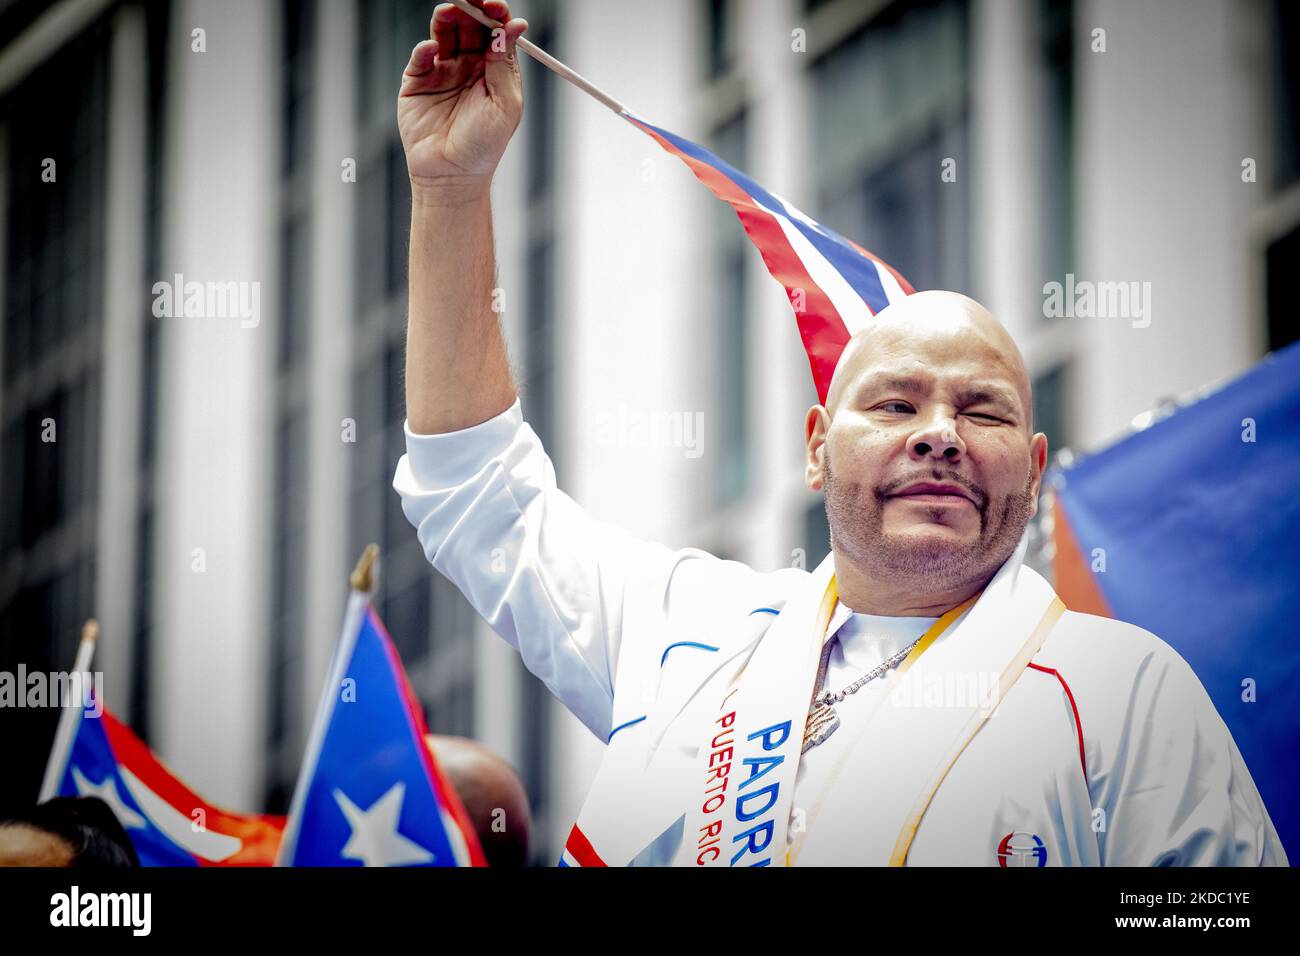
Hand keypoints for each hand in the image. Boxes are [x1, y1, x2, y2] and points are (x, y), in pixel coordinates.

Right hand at [398, 1, 527, 195]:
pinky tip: (431, 50)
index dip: (495, 14)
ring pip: (444, 34)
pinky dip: (424, 49)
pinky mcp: (417, 83)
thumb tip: (514, 26)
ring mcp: (442, 72)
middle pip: (469, 25)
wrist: (451, 177)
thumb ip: (505, 64)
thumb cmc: (483, 148)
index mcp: (494, 70)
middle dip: (470, 8)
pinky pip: (420, 58)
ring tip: (450, 9)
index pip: (495, 32)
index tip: (495, 4)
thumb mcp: (505, 104)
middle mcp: (469, 66)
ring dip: (446, 18)